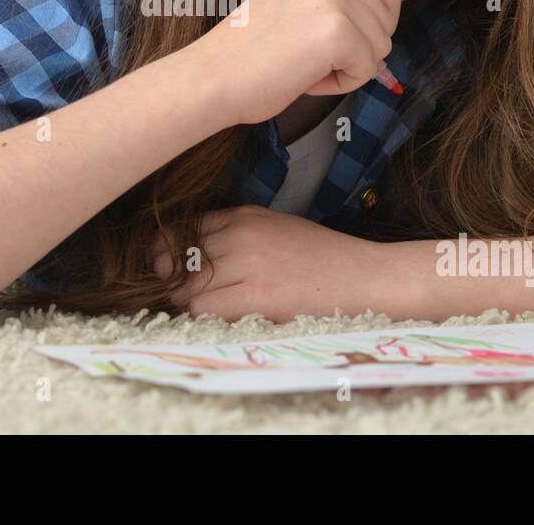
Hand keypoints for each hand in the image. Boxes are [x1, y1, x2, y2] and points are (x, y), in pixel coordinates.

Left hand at [149, 204, 385, 322]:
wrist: (366, 277)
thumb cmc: (324, 259)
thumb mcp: (277, 229)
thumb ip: (237, 235)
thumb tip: (192, 256)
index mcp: (244, 215)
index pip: (182, 229)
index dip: (166, 252)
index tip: (166, 269)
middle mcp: (240, 234)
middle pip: (175, 256)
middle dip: (170, 278)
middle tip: (180, 294)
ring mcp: (247, 263)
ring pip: (183, 284)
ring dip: (186, 301)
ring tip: (205, 310)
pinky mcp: (255, 296)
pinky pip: (201, 306)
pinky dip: (201, 316)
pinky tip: (221, 319)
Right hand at [179, 0, 402, 125]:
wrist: (212, 76)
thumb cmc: (251, 51)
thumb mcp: (299, 1)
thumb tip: (387, 18)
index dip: (368, 25)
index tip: (324, 37)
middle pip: (389, 18)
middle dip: (360, 47)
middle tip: (310, 54)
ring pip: (382, 46)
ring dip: (349, 67)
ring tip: (305, 64)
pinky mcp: (337, 33)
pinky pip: (368, 69)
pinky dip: (342, 83)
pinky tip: (306, 76)